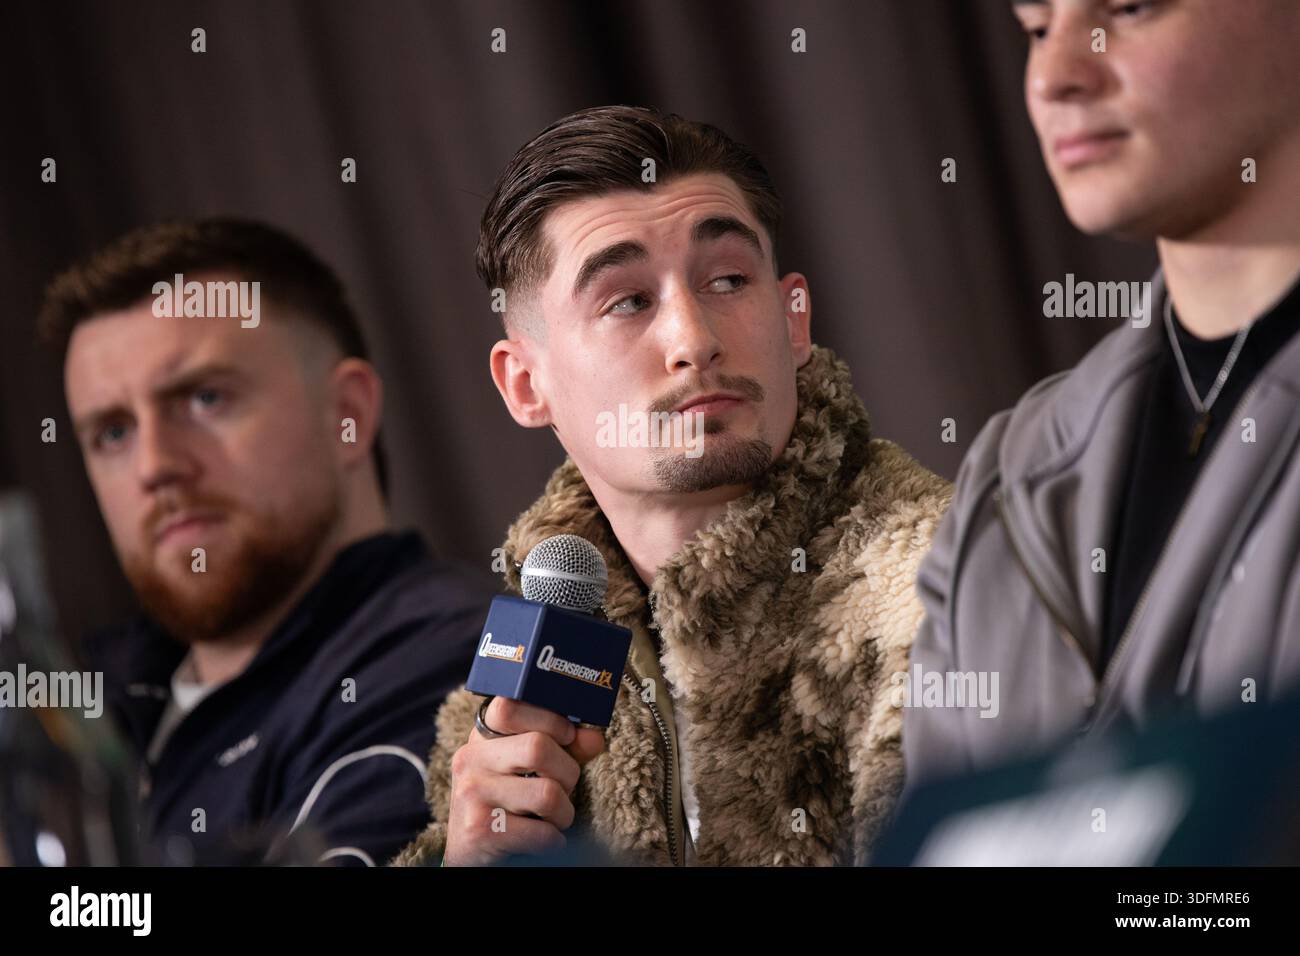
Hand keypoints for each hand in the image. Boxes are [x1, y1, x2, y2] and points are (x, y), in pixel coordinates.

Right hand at [442, 697, 604, 865]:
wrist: (467, 857)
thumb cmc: (505, 806)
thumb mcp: (526, 770)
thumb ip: (562, 749)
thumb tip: (593, 738)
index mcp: (481, 739)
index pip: (510, 707)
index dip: (550, 719)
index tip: (567, 737)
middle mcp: (471, 760)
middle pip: (538, 747)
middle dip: (568, 772)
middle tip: (563, 788)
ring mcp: (473, 795)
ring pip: (547, 793)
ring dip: (563, 812)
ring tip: (552, 818)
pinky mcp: (480, 831)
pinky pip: (542, 833)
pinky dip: (553, 841)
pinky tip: (541, 840)